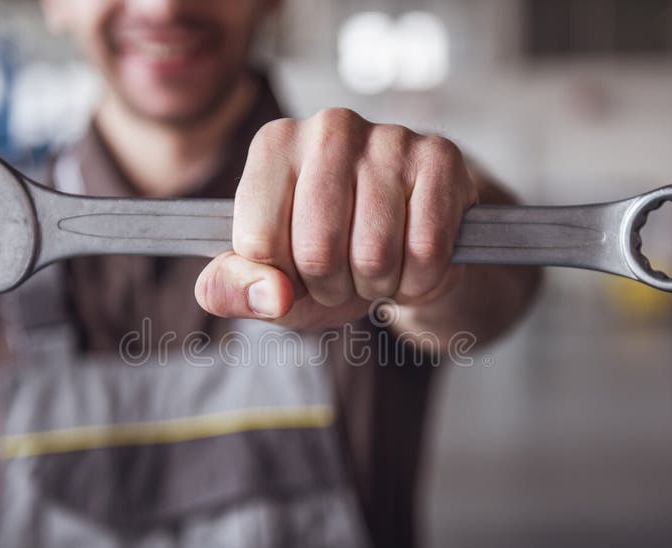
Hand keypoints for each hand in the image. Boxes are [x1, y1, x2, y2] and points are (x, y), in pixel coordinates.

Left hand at [195, 108, 476, 328]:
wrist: (407, 244)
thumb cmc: (327, 257)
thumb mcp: (265, 281)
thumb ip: (231, 289)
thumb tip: (271, 295)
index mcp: (273, 146)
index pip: (259, 245)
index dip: (281, 281)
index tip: (294, 270)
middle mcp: (328, 128)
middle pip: (317, 253)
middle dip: (332, 287)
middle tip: (343, 273)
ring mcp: (389, 138)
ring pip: (375, 256)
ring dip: (378, 285)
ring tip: (378, 265)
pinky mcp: (440, 158)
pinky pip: (426, 251)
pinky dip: (420, 279)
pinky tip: (413, 259)